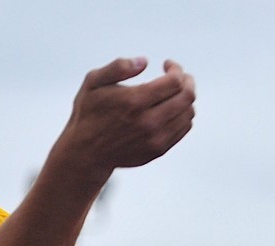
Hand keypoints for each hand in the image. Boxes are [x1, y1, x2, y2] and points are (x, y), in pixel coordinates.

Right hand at [53, 57, 195, 177]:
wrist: (85, 153)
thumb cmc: (89, 113)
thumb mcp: (93, 83)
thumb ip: (117, 67)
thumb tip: (144, 62)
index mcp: (135, 101)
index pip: (175, 81)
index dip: (176, 68)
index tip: (167, 64)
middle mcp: (149, 122)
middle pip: (187, 96)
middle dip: (187, 81)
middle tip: (179, 76)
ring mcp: (155, 139)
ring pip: (188, 113)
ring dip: (185, 98)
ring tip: (174, 92)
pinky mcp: (158, 150)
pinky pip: (183, 128)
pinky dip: (182, 115)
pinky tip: (170, 109)